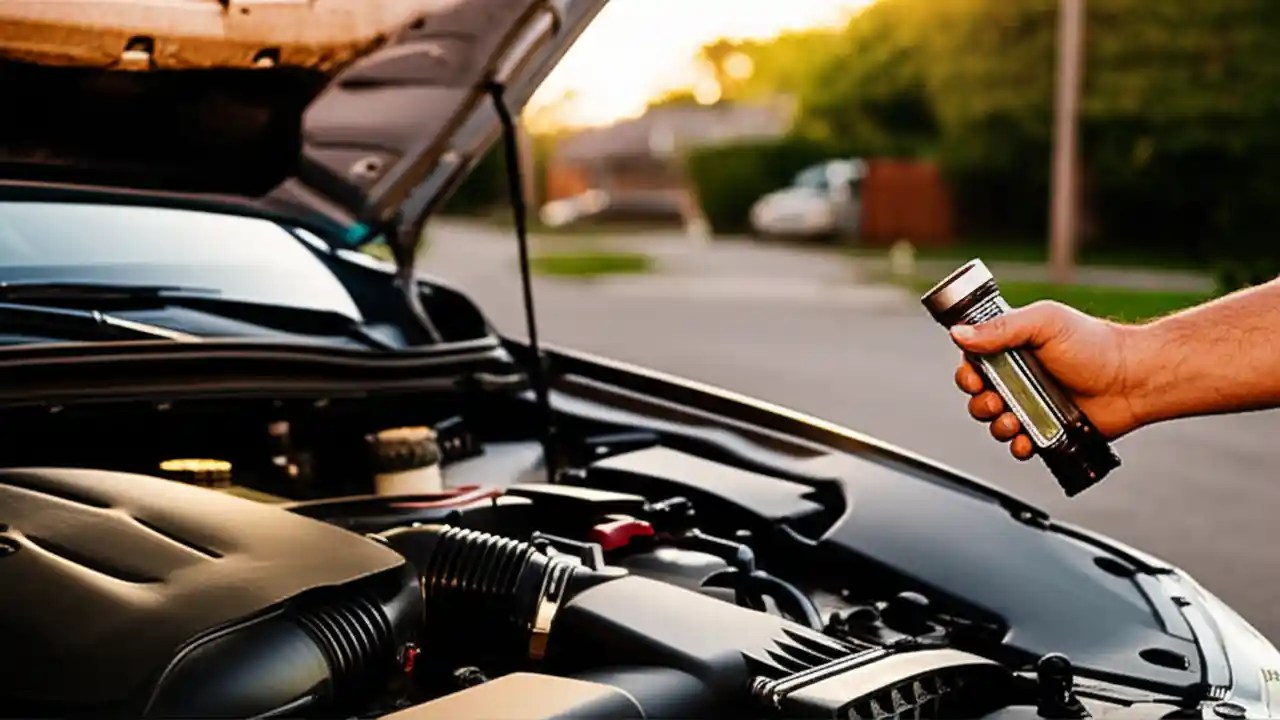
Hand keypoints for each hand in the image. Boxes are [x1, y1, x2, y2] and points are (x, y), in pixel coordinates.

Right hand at [950, 301, 1144, 460]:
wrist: (1133, 379)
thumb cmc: (1095, 344)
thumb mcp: (1044, 323)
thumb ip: (1001, 328)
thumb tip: (959, 334)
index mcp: (1013, 347)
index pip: (973, 362)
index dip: (968, 375)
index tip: (975, 380)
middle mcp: (1019, 376)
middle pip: (978, 396)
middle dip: (980, 403)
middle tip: (997, 401)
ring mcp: (1031, 403)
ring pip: (994, 422)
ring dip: (997, 426)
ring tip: (1014, 421)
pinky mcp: (1046, 428)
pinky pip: (1019, 443)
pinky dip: (1017, 446)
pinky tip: (1025, 441)